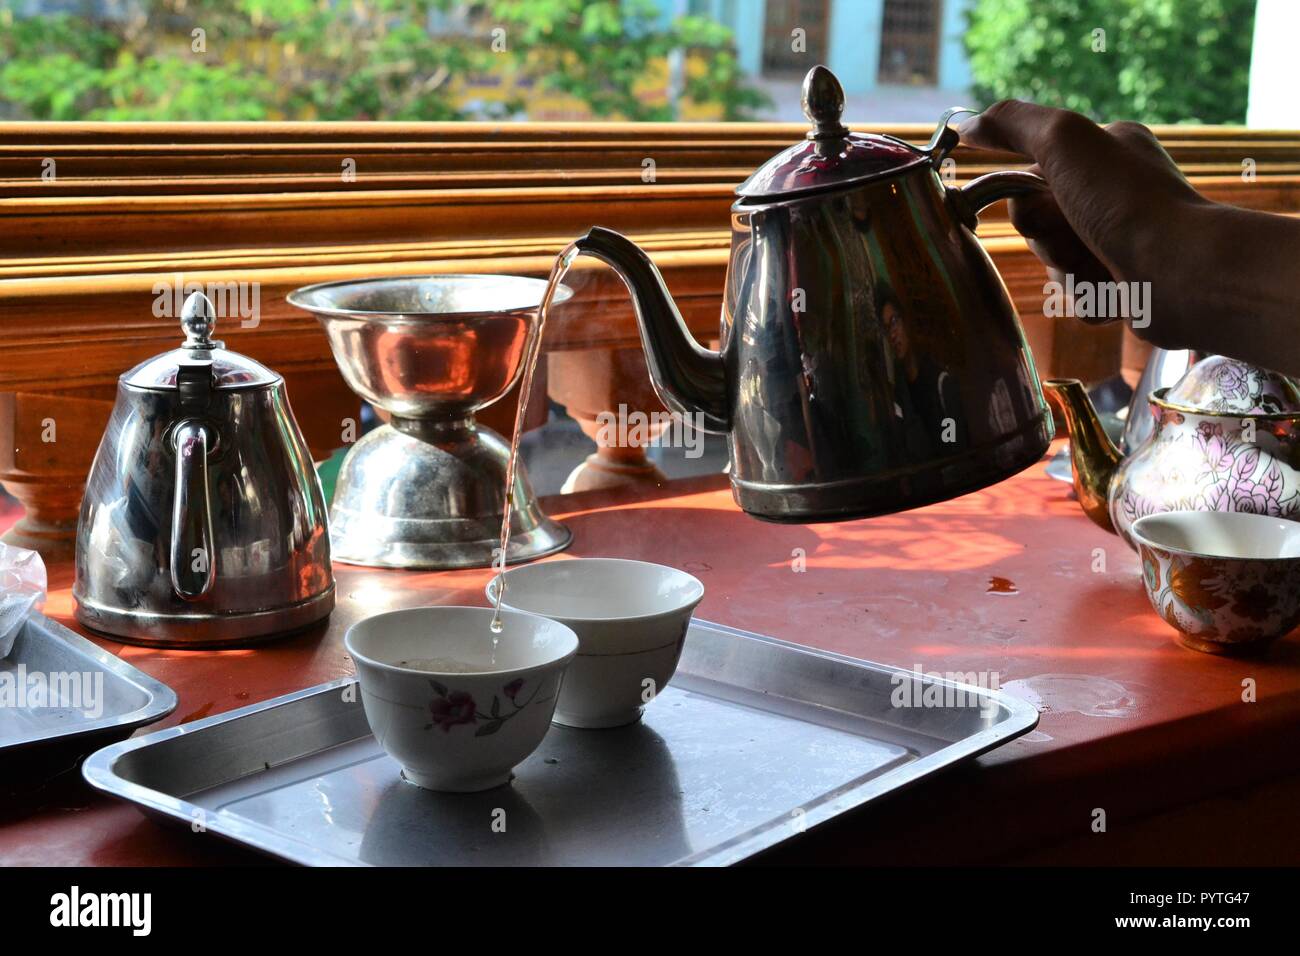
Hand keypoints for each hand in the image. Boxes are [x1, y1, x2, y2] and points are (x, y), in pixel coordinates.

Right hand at [959, 100, 1208, 346]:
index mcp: (1105, 151)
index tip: (1043, 202)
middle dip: (1048, 240)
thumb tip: (968, 124)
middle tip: (1078, 236)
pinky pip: (1078, 296)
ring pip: (1055, 264)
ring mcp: (1120, 240)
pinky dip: (1089, 296)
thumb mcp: (1063, 140)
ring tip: (1104, 266)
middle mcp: (1114, 192)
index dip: (1023, 197)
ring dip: (1068, 271)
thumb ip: (1012, 123)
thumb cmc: (1125, 202)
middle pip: (1037, 225)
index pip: (1030, 175)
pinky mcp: (1124, 284)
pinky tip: (1117, 290)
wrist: (1181, 273)